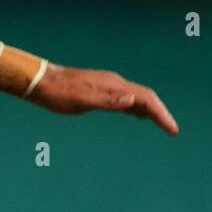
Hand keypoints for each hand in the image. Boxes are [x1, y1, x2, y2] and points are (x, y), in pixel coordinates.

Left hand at [27, 63, 177, 134]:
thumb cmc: (58, 93)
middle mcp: (114, 83)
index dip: (161, 114)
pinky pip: (125, 97)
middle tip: (171, 130)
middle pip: (145, 96)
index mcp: (112, 85)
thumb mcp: (80, 100)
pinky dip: (136, 107)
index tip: (172, 130)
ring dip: (150, 110)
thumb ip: (106, 101)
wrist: (40, 81)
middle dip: (160, 113)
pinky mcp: (100, 89)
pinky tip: (136, 115)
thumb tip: (131, 100)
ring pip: (137, 96)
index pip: (146, 98)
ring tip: (161, 124)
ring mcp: (107, 85)